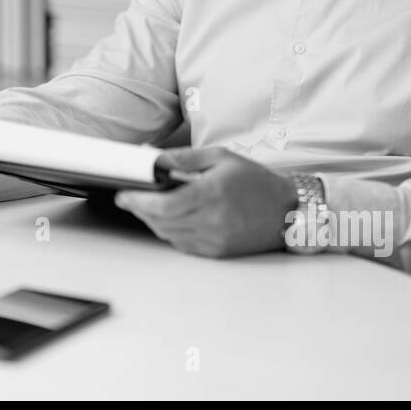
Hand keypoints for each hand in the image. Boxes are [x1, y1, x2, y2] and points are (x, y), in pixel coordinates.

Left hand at [114, 146, 297, 257]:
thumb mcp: (220, 157)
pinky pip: (183, 244)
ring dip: (154, 221)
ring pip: (169, 234)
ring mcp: (214, 240)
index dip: (137, 202)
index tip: (123, 194)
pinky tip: (171, 219)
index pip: (163, 206)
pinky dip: (171, 232)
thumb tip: (154, 158)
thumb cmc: (254, 180)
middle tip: (131, 198)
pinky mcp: (217, 252)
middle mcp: (212, 221)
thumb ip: (185, 159)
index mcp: (211, 194)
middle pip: (161, 221)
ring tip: (148, 207)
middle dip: (141, 210)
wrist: (287, 211)